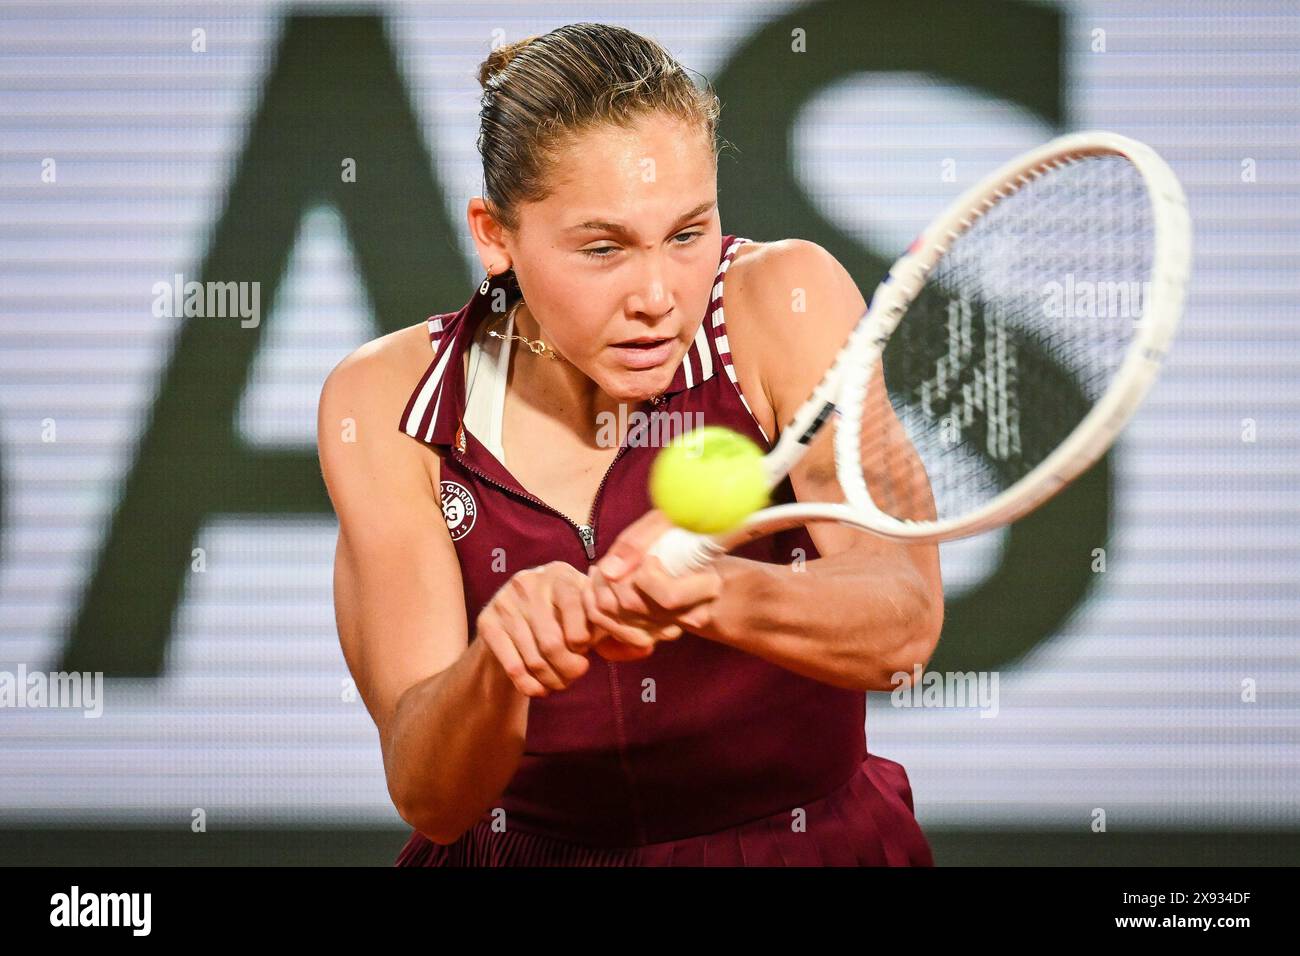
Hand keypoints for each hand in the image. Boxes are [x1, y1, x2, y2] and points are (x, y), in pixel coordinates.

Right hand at [476, 561, 672, 696]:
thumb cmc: (565, 622)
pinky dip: (530, 686)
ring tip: (559, 683)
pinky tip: (539, 689)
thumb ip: (619, 632)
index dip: (585, 644)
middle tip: (574, 676)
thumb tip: (648, 647)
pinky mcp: (487, 620)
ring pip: (534, 659)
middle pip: (554, 644)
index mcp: (562, 575)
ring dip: (551, 680)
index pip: (580, 616)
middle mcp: (530, 581)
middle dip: (569, 669)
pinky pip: (512, 666)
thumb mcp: (591, 621)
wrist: (515, 625)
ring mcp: (505, 600)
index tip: (585, 651)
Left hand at [584, 510, 724, 650]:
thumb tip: (610, 570)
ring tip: (599, 570)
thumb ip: (639, 541)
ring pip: (619, 619)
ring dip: (599, 592)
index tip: (648, 557)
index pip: (669, 598)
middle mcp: (690, 615)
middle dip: (611, 580)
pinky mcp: (650, 636)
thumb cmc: (681, 531)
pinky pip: (613, 630)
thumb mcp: (666, 521)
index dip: (646, 577)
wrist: (692, 555)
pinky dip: (595, 607)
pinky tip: (596, 586)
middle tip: (607, 561)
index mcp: (706, 587)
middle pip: (635, 607)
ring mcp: (669, 630)